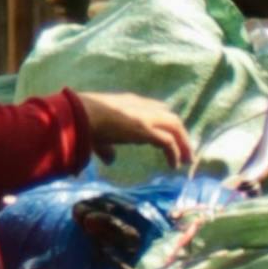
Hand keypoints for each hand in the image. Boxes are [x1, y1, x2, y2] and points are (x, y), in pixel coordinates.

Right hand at [76, 87, 196, 172]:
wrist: (81, 116)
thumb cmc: (84, 122)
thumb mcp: (98, 135)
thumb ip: (106, 148)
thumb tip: (111, 160)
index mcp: (130, 102)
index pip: (155, 108)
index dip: (164, 122)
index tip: (169, 135)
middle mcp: (141, 106)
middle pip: (170, 117)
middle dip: (180, 133)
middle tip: (185, 150)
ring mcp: (145, 116)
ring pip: (175, 126)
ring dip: (183, 143)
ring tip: (187, 159)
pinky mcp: (146, 129)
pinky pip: (168, 142)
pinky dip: (174, 153)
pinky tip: (174, 165)